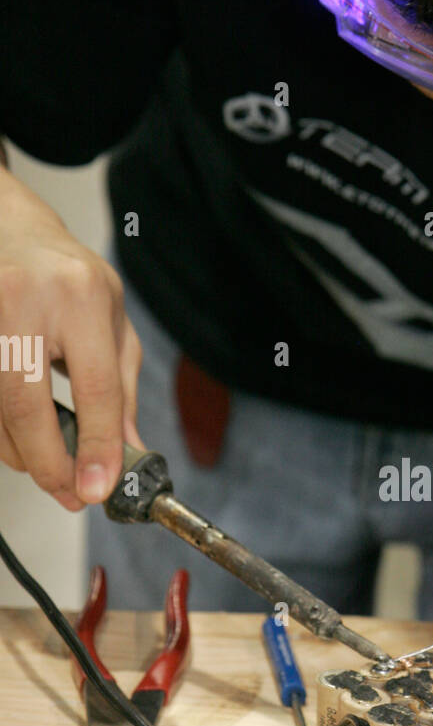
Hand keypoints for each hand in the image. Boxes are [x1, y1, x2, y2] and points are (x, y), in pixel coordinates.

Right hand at [0, 167, 141, 508]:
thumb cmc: (67, 280)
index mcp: (80, 297)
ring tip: (51, 463)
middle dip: (50, 464)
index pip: (95, 389)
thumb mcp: (113, 323)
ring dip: (23, 453)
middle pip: (27, 407)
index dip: (97, 446)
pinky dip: (3, 432)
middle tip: (70, 493)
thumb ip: (123, 391)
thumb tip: (127, 453)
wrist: (11, 231)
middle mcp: (25, 301)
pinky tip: (22, 435)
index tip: (97, 489)